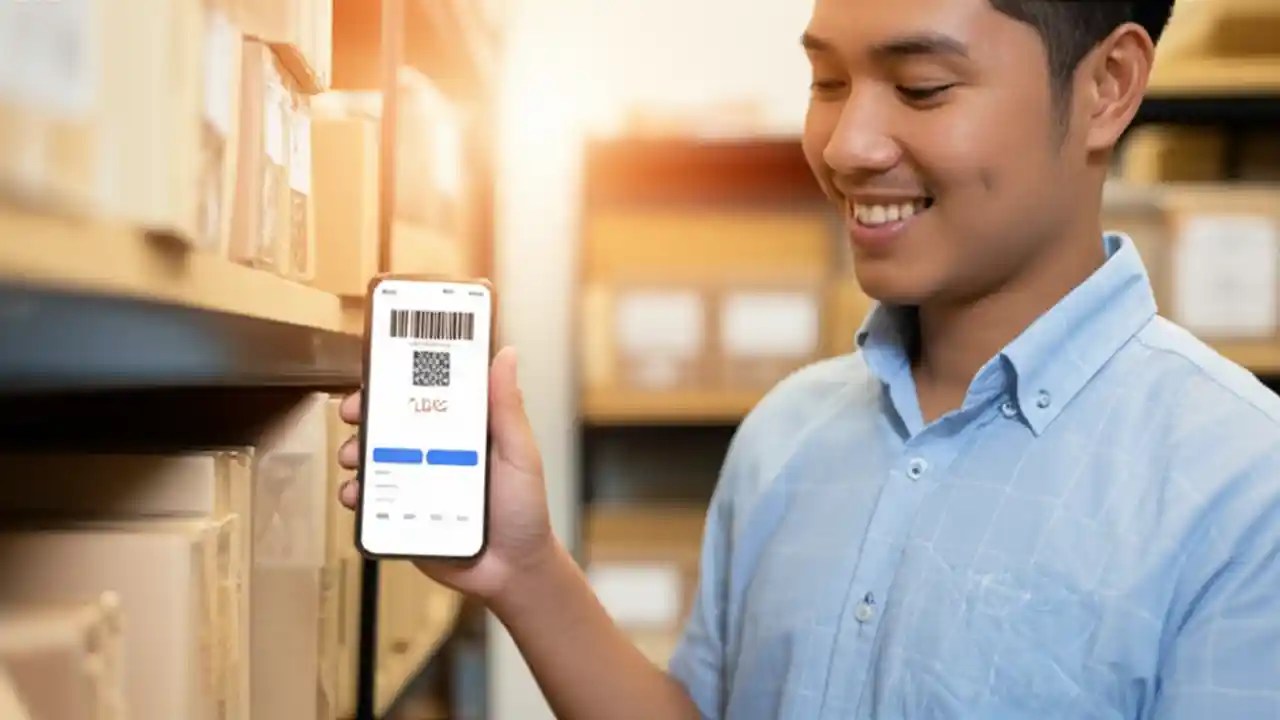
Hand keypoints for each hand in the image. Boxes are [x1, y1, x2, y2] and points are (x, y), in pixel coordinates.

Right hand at [337, 346, 555, 601]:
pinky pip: (369, 503)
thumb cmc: (524, 507)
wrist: (514, 570)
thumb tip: (506, 355)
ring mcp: (413, 485)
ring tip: (353, 456)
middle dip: (363, 414)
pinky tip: (355, 495)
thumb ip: (508, 408)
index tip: (377, 369)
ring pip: (372, 460)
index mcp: (459, 430)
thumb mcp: (519, 453)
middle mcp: (431, 453)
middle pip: (388, 424)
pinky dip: (355, 496)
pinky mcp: (400, 517)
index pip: (422, 394)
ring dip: (354, 452)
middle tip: (352, 412)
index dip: (396, 379)